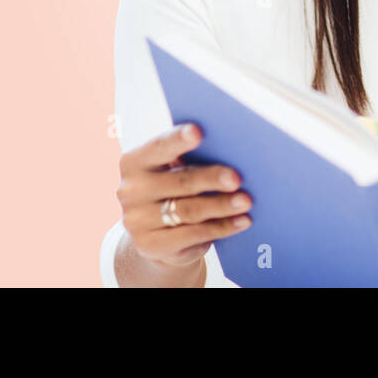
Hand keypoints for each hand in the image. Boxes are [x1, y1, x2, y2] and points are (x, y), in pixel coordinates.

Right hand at [115, 123, 251, 268]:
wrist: (158, 237)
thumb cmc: (175, 190)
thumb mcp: (174, 172)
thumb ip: (192, 159)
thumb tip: (231, 151)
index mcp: (134, 162)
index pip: (159, 147)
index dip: (178, 139)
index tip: (199, 131)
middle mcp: (130, 190)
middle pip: (179, 181)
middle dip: (211, 178)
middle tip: (237, 177)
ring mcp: (137, 220)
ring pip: (188, 210)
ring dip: (221, 205)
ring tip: (246, 201)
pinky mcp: (151, 245)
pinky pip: (193, 235)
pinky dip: (222, 227)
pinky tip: (242, 221)